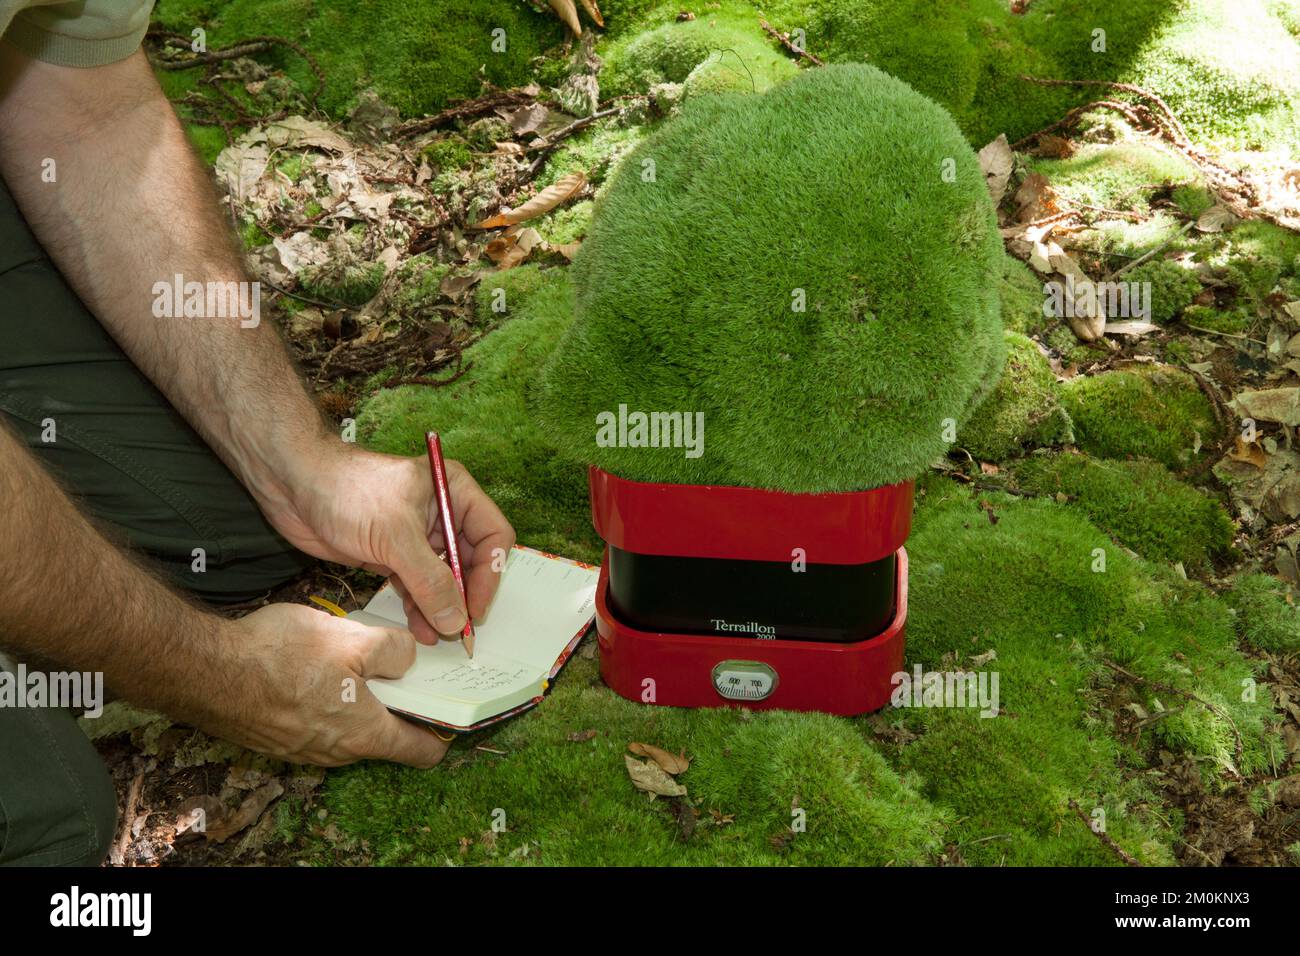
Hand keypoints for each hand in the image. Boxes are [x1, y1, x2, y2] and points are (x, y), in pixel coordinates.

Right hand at [206, 604, 449, 766]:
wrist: (205, 670)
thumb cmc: (279, 656)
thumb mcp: (353, 639)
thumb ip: (395, 651)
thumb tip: (409, 659)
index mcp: (365, 734)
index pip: (423, 752)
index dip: (443, 730)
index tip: (449, 705)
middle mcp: (337, 752)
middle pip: (386, 734)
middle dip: (398, 700)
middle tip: (400, 662)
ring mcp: (304, 748)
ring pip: (350, 724)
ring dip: (361, 695)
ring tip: (355, 655)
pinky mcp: (279, 736)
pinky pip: (319, 720)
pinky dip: (329, 697)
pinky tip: (317, 663)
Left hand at [265, 444, 514, 644]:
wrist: (291, 486)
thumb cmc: (345, 489)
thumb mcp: (395, 535)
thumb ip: (430, 580)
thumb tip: (456, 619)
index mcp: (453, 490)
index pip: (492, 535)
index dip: (490, 573)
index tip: (475, 607)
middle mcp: (440, 512)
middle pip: (470, 561)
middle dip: (464, 595)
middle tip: (459, 628)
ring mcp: (416, 536)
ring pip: (442, 579)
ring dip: (441, 607)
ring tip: (435, 634)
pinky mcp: (392, 555)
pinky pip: (416, 587)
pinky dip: (419, 607)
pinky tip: (419, 627)